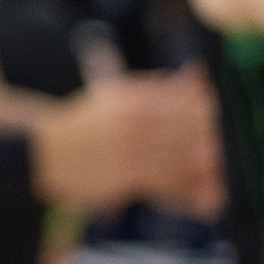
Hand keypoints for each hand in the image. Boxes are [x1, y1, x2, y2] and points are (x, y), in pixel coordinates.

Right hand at [33, 71, 221, 217]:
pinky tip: (197, 187)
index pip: (177, 98)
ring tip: (214, 161)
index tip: (212, 109)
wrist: (45, 152)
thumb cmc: (82, 123)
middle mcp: (133, 123)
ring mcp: (130, 150)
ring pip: (179, 155)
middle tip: (218, 139)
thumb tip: (184, 77)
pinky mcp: (127, 176)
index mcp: (129, 99)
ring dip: (200, 159)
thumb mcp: (110, 96)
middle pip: (184, 127)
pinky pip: (166, 180)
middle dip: (205, 133)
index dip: (200, 105)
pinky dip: (185, 184)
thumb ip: (147, 86)